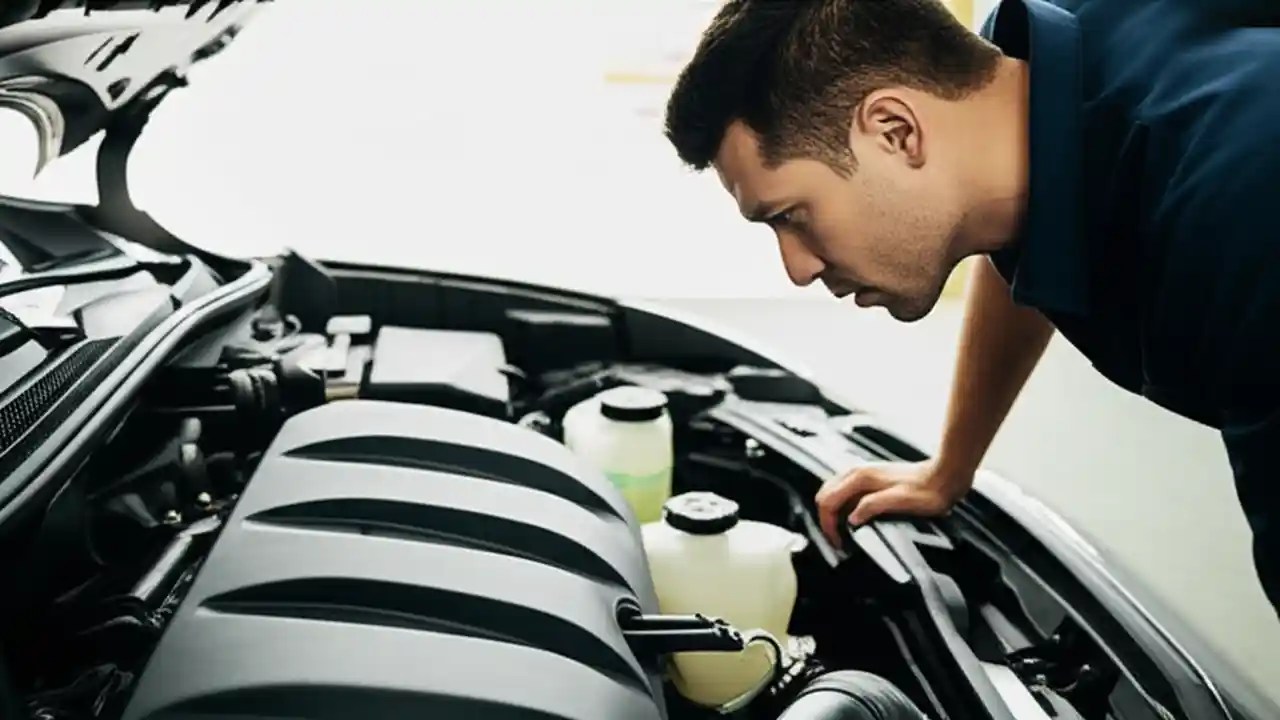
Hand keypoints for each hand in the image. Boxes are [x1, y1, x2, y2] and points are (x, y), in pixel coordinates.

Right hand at [814, 460, 970, 547]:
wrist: (944, 476)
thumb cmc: (927, 491)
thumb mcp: (900, 501)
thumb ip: (872, 507)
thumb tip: (852, 519)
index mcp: (860, 478)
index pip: (827, 501)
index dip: (828, 525)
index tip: (839, 543)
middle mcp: (857, 472)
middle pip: (825, 495)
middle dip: (826, 519)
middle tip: (837, 540)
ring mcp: (864, 475)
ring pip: (833, 493)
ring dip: (833, 513)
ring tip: (844, 533)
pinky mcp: (871, 480)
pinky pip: (845, 493)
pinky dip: (843, 507)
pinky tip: (855, 520)